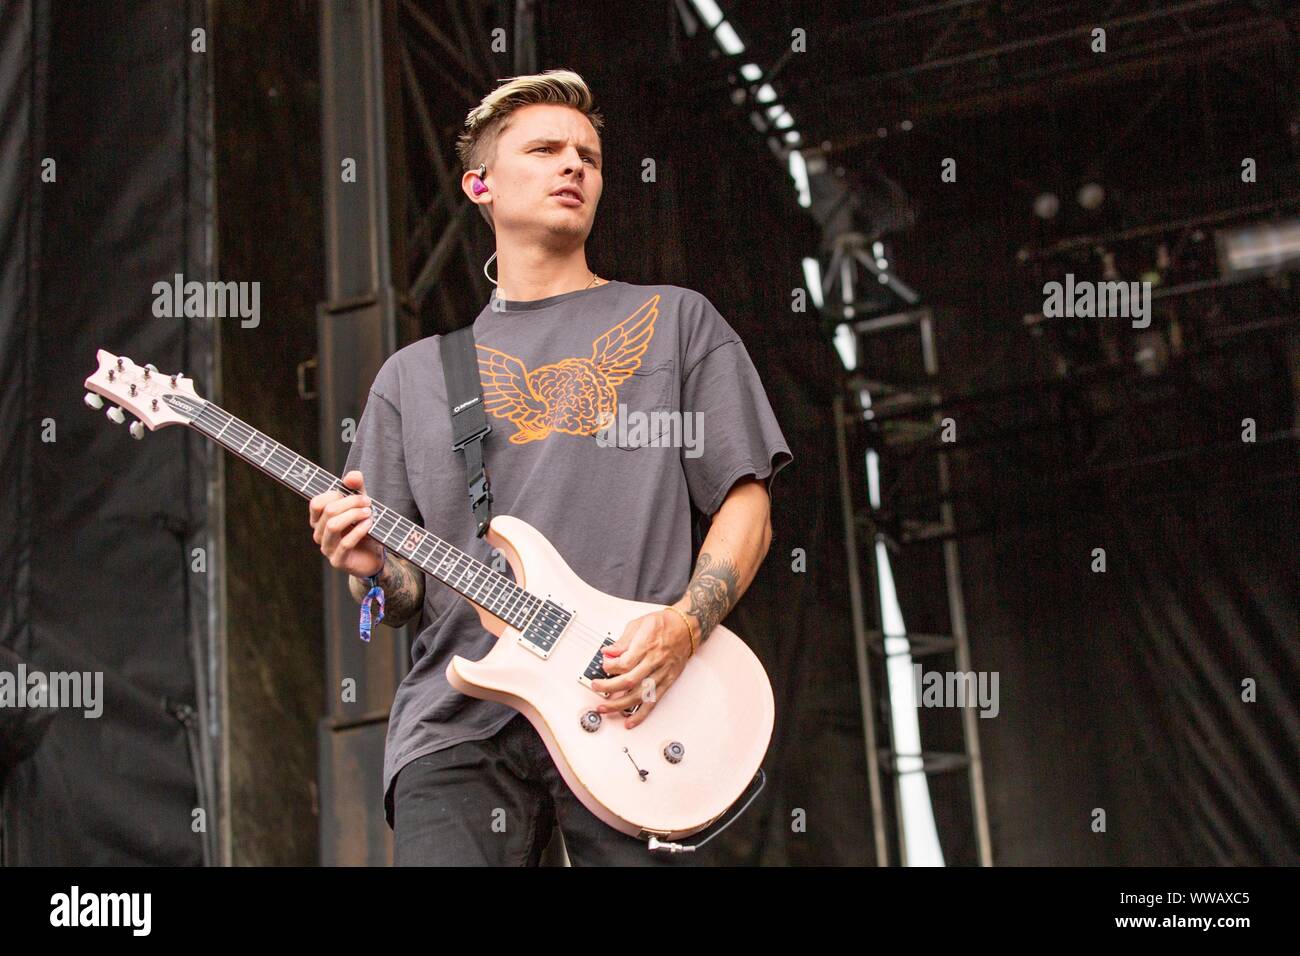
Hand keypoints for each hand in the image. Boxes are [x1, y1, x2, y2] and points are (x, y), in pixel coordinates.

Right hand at [309, 469, 383, 577]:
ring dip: (354, 515)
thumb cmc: (363, 528)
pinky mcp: (338, 561)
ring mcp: (327, 548)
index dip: (336, 494)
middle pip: (328, 511)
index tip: (356, 494)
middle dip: (351, 502)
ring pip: (333, 526)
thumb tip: (352, 476)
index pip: (317, 502)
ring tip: (369, 513)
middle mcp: (319, 534)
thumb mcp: (361, 505)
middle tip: (368, 502)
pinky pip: (345, 543)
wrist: (373, 556)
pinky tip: (369, 525)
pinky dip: (359, 530)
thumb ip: (356, 488)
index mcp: (319, 520)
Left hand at [588, 608, 693, 728]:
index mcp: (646, 646)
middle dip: (608, 687)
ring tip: (604, 707)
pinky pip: (652, 702)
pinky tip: (630, 721)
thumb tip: (608, 652)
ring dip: (619, 705)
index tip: (603, 665)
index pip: (625, 663)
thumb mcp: (640, 624)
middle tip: (596, 686)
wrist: (686, 628)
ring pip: (639, 695)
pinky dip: (640, 714)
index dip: (610, 667)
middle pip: (629, 681)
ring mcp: (660, 674)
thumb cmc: (664, 624)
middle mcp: (654, 662)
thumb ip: (623, 640)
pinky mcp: (666, 683)